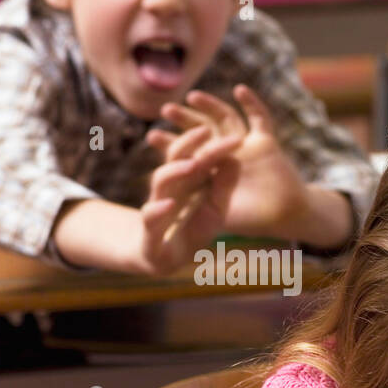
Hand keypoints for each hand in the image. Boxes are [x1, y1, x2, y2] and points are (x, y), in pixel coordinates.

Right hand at [137, 124, 239, 274]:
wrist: (167, 258)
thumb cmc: (193, 229)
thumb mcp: (216, 208)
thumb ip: (224, 186)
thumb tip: (235, 159)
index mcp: (189, 180)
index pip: (201, 156)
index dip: (216, 147)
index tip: (238, 139)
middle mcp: (172, 188)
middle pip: (176, 159)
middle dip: (188, 143)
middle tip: (205, 130)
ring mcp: (158, 206)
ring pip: (161, 182)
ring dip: (175, 171)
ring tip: (193, 164)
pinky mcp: (149, 231)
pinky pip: (150, 217)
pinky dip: (158, 210)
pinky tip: (169, 204)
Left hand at [147, 84, 308, 235]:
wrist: (284, 218)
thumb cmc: (250, 220)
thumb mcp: (213, 212)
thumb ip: (193, 203)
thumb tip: (161, 204)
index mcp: (213, 169)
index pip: (188, 151)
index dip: (170, 144)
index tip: (151, 136)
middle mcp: (227, 153)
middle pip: (203, 129)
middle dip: (184, 119)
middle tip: (165, 110)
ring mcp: (246, 145)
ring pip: (226, 119)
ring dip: (211, 106)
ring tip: (192, 96)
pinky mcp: (266, 142)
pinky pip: (260, 118)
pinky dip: (252, 103)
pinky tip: (239, 90)